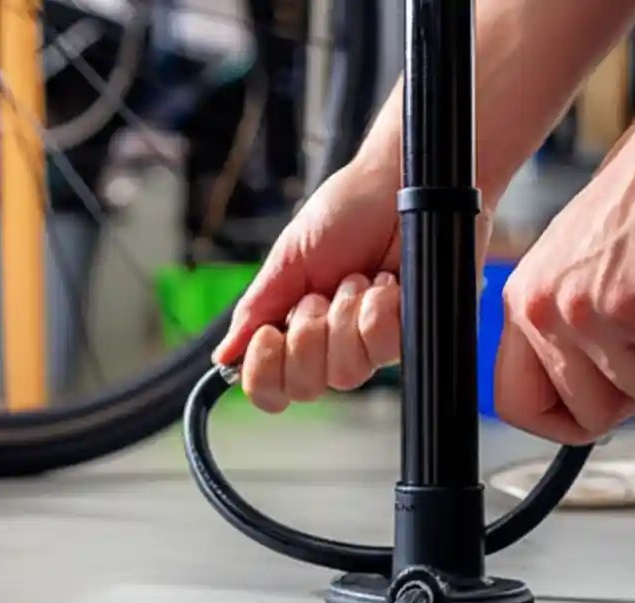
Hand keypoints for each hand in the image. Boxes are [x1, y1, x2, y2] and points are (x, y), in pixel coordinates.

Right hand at [213, 162, 492, 412]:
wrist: (395, 182)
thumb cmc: (346, 212)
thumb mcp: (289, 258)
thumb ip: (257, 309)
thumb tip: (223, 355)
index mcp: (296, 329)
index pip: (272, 387)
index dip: (265, 372)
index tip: (270, 333)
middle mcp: (333, 344)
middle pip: (307, 388)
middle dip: (308, 336)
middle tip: (318, 294)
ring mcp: (372, 342)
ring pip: (346, 374)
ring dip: (344, 317)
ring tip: (355, 279)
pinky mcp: (410, 332)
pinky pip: (385, 350)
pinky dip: (377, 311)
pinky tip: (384, 283)